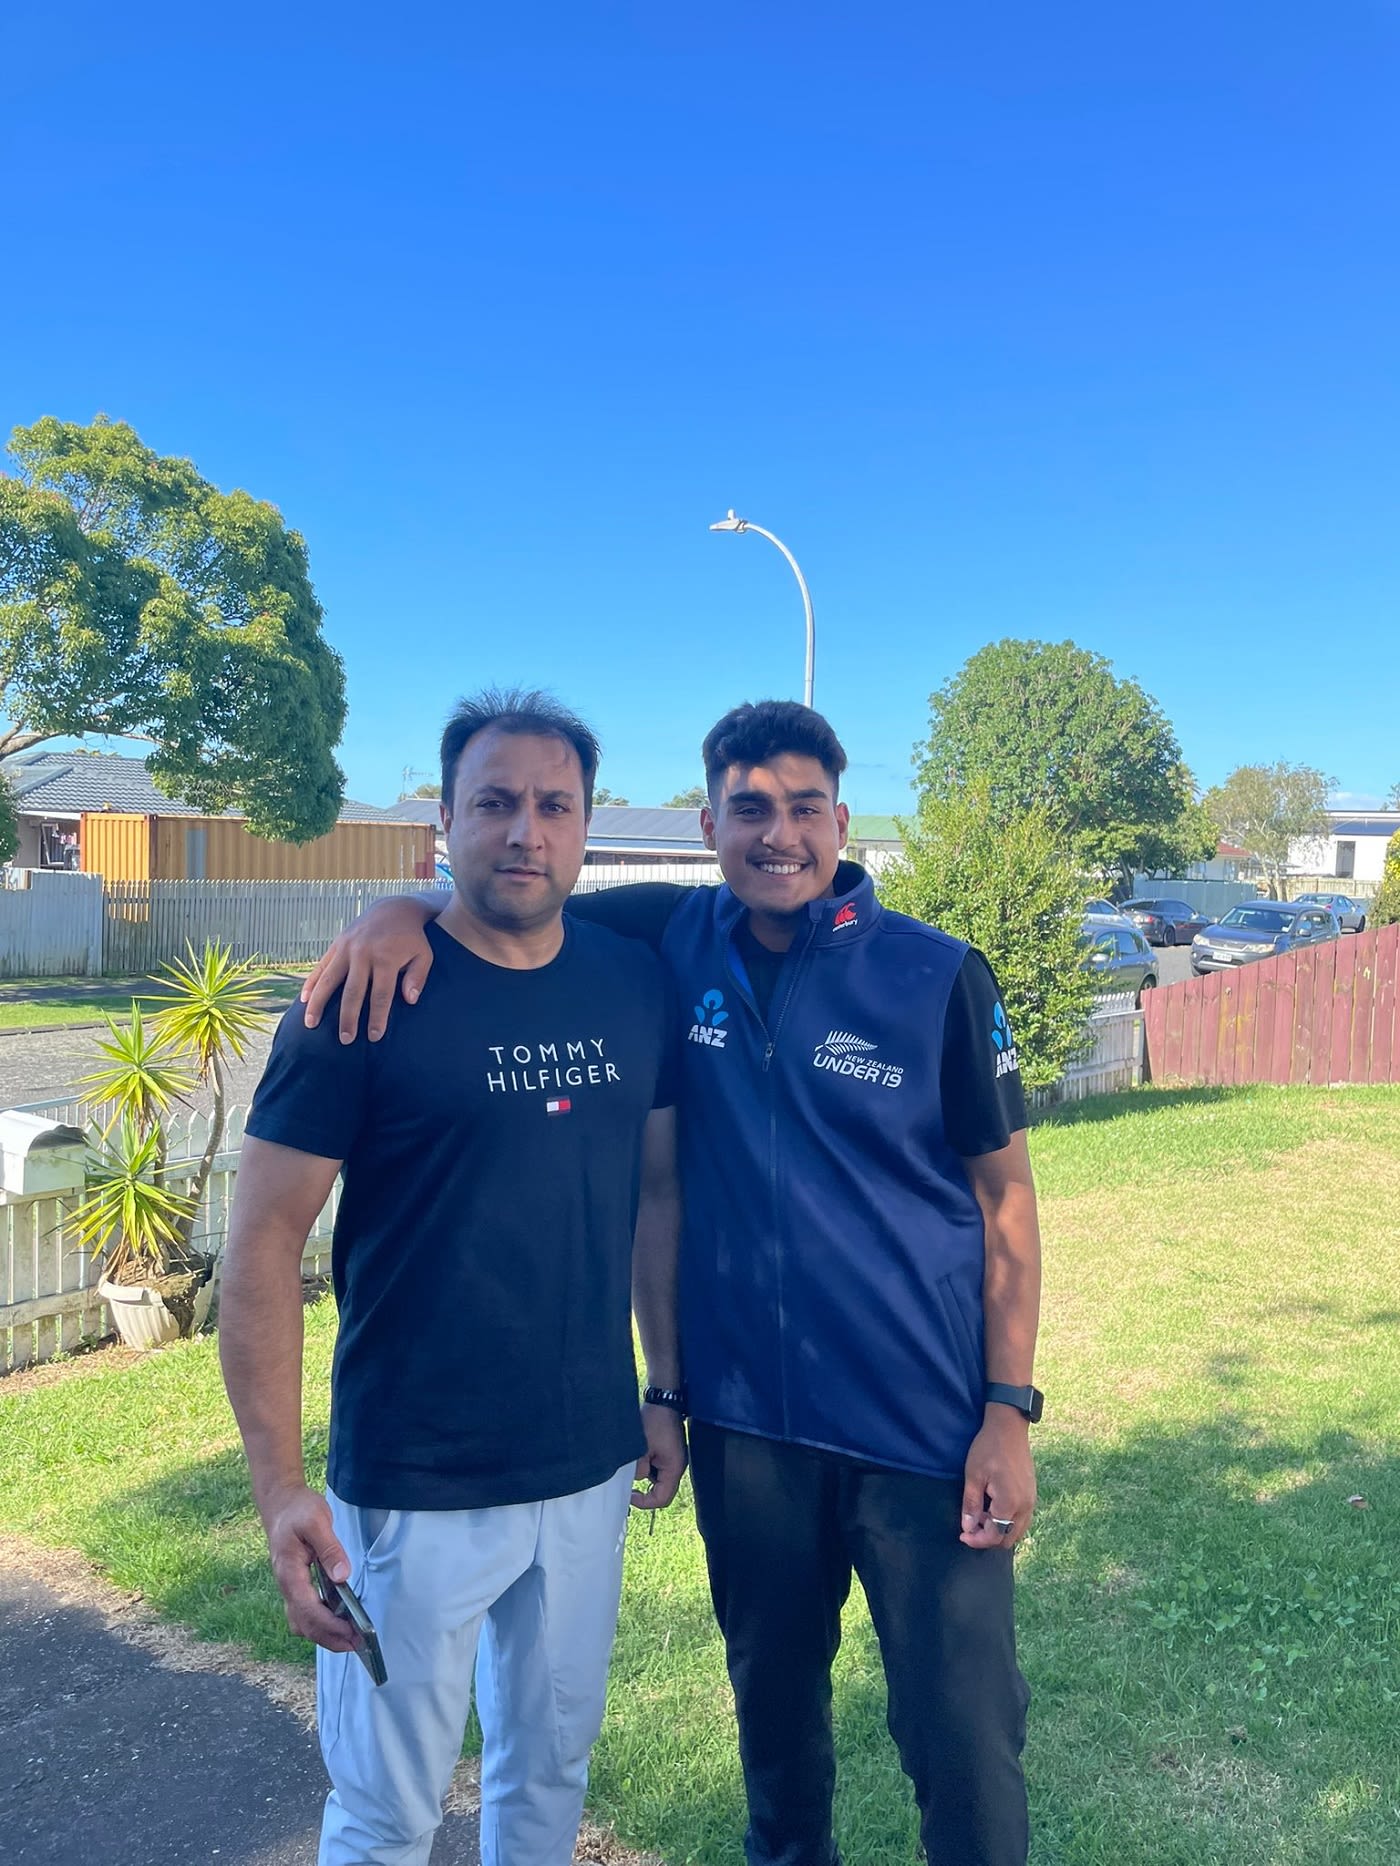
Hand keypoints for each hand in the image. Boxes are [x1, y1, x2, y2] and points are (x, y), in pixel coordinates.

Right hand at [262, 1484, 361, 1651]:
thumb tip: (342, 1576)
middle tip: (356, 1644)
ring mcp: (289, 1587)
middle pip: (303, 1624)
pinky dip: (319, 1624)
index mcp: (289, 1572)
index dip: (330, 1626)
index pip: (308, 1609)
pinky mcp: (295, 1585)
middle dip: (329, 1638)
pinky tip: (337, 1622)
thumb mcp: (317, 1521)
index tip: (351, 1633)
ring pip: (301, 1623)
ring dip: (323, 1635)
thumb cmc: (298, 1510)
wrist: (280, 1503)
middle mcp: (286, 1585)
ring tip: (349, 1639)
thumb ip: (330, 1549)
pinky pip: (303, 1613)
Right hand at [301, 899, 436, 1042]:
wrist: (393, 909)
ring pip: (329, 979)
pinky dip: (311, 983)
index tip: (374, 1037)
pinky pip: (321, 966)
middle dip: (348, 1017)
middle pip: (353, 991)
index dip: (378, 1017)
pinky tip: (303, 1000)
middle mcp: (363, 953)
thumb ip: (418, 977)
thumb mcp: (423, 955)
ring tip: (310, 1024)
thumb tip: (410, 1000)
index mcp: (386, 958)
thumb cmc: (411, 938)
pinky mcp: (336, 944)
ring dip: (318, 1003)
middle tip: (345, 1039)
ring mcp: (347, 948)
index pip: (381, 994)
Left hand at [632, 1403, 687, 1510]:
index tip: (630, 1495)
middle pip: (661, 1491)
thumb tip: (634, 1479)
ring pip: (657, 1479)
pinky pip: (656, 1468)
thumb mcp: (642, 1447)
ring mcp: (672, 1460)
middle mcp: (676, 1467)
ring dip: (644, 1474)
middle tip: (629, 1484)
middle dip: (644, 1489)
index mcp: (674, 1468)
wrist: (663, 1400)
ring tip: (634, 1462)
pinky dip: (646, 1466)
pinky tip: (639, 1455)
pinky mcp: (667, 1453)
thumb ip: (638, 1468)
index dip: (645, 1502)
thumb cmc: (655, 1421)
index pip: (662, 1498)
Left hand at [960, 1408, 1036, 1549]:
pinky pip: (1022, 1519)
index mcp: (1009, 1503)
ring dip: (998, 1530)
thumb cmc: (988, 1449)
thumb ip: (971, 1504)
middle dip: (988, 1537)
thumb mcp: (973, 1476)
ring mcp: (1031, 1501)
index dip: (977, 1540)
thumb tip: (968, 1528)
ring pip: (1017, 1531)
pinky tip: (993, 1509)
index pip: (994, 1535)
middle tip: (971, 1524)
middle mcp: (1025, 1507)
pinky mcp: (1032, 1495)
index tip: (962, 1535)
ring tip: (981, 1515)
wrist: (1009, 1428)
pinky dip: (1007, 1522)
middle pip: (1008, 1538)